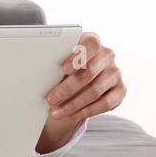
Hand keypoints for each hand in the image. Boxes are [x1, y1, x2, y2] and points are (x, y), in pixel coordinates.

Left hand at [37, 31, 125, 152]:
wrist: (77, 82)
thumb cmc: (63, 70)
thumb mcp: (58, 63)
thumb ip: (53, 63)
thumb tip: (35, 72)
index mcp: (92, 41)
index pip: (91, 44)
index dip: (79, 56)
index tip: (64, 69)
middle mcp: (107, 55)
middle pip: (89, 72)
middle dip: (67, 88)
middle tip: (50, 99)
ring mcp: (115, 73)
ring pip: (95, 90)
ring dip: (73, 104)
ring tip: (56, 112)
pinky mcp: (120, 90)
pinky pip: (105, 103)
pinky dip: (87, 111)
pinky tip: (73, 115)